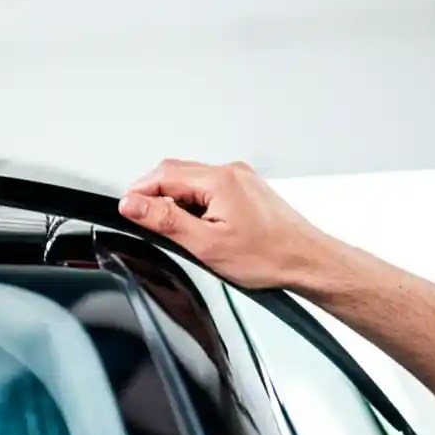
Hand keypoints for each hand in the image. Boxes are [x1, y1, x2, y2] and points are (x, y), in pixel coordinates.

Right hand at [117, 159, 332, 288]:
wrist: (307, 262)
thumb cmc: (269, 256)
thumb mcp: (205, 244)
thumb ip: (164, 220)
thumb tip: (132, 204)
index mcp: (219, 179)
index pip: (162, 174)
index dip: (139, 193)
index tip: (127, 212)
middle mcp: (231, 172)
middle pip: (176, 174)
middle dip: (156, 197)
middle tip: (150, 226)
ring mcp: (240, 179)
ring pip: (192, 183)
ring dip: (178, 203)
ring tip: (183, 233)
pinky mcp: (247, 190)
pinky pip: (210, 190)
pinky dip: (197, 206)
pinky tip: (203, 230)